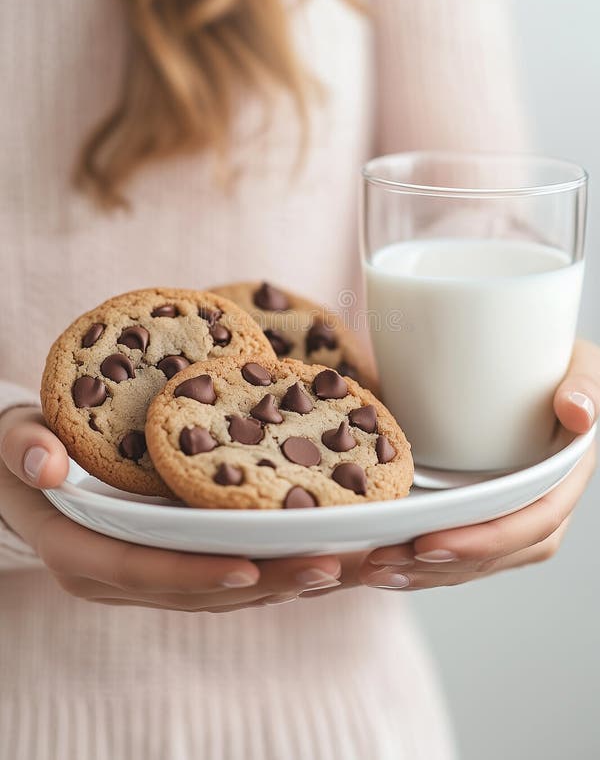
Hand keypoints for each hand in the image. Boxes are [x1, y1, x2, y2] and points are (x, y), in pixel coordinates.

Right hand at [0, 407, 340, 610]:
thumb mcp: (13, 438)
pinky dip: (272, 567)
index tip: (251, 568)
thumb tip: (43, 463)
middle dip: (263, 584)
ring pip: (219, 591)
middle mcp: (117, 576)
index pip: (139, 572)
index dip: (194, 574)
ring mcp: (147, 575)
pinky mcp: (172, 561)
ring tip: (345, 564)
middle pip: (195, 591)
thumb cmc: (25, 447)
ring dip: (282, 582)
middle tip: (330, 566)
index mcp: (79, 552)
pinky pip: (225, 573)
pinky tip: (322, 550)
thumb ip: (22, 447)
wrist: (27, 470)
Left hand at [359, 339, 599, 590]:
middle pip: (496, 553)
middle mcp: (543, 502)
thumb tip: (577, 413)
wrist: (531, 358)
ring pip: (473, 560)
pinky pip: (458, 547)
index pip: (533, 523)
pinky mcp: (483, 509)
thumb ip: (584, 384)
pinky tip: (379, 564)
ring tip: (372, 570)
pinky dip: (420, 561)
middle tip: (381, 562)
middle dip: (439, 565)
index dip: (484, 540)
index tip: (428, 542)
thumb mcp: (577, 363)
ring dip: (423, 572)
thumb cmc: (554, 361)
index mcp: (566, 475)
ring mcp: (512, 511)